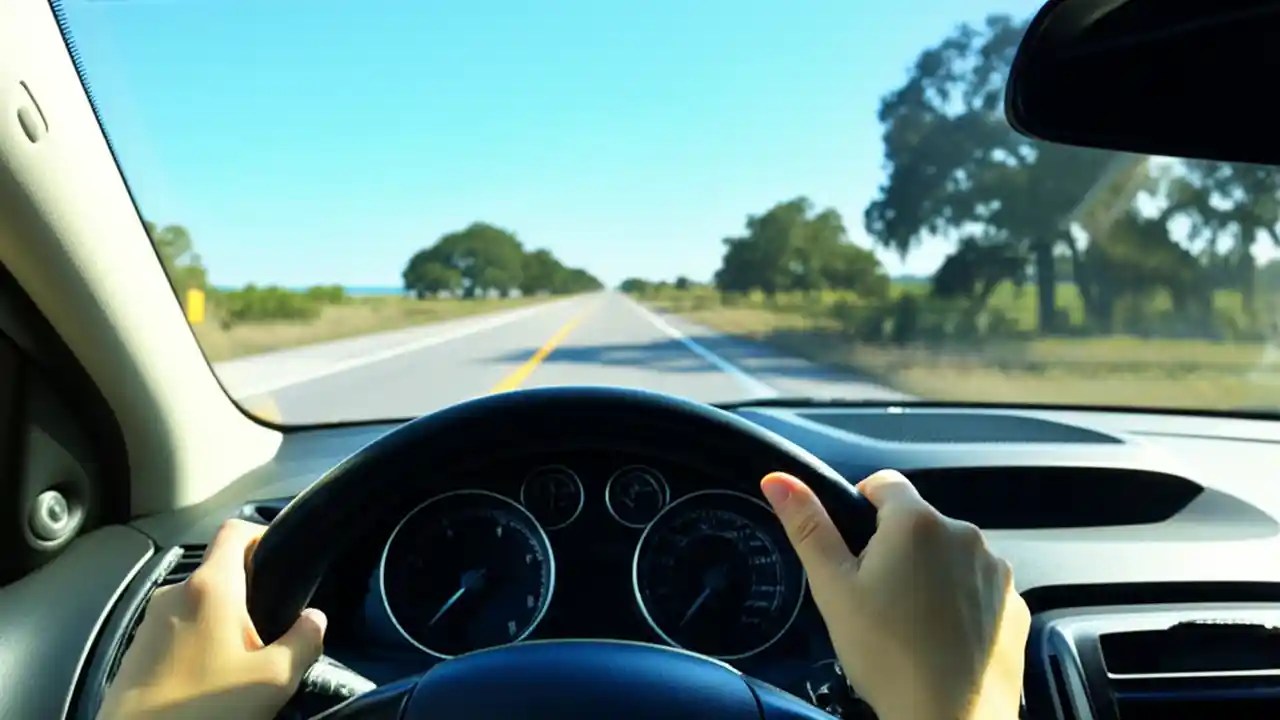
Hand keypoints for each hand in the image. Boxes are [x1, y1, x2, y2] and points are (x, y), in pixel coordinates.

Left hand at [98, 519, 326, 719]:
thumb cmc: (207, 709)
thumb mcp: (272, 680)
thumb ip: (304, 642)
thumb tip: (315, 618)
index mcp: (210, 587)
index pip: (236, 530)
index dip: (263, 535)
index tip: (283, 563)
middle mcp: (174, 593)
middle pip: (220, 571)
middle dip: (250, 593)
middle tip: (274, 627)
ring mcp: (149, 621)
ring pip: (199, 605)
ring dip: (224, 622)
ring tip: (243, 660)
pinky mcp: (135, 650)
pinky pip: (178, 630)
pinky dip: (200, 642)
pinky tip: (211, 678)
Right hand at [761, 470, 1028, 719]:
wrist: (949, 717)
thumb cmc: (886, 653)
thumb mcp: (833, 588)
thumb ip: (808, 526)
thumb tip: (778, 479)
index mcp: (916, 522)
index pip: (884, 483)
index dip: (862, 507)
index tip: (853, 549)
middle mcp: (965, 534)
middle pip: (918, 523)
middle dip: (896, 547)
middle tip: (875, 596)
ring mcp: (996, 570)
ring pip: (950, 555)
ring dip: (931, 573)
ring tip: (910, 621)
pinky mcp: (1014, 605)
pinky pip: (979, 588)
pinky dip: (961, 602)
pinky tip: (941, 636)